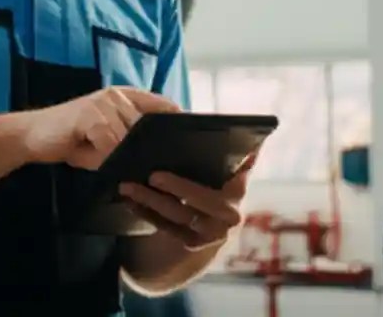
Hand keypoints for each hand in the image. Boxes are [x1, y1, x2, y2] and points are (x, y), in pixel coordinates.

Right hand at [22, 87, 179, 169]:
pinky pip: (110, 142)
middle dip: (147, 148)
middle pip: (147, 127)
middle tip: (139, 165)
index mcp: (126, 97)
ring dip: (121, 155)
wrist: (32, 136)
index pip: (163, 105)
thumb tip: (156, 158)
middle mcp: (117, 95)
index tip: (185, 142)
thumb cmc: (73, 141)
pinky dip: (106, 156)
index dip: (176, 120)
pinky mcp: (90, 114)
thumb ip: (130, 143)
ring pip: (129, 137)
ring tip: (105, 161)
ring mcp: (104, 102)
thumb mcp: (107, 141)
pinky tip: (95, 159)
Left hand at [119, 152, 257, 250]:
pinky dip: (145, 213)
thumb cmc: (216, 188)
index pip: (235, 175)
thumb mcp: (231, 176)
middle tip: (153, 175)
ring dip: (151, 200)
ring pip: (178, 215)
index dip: (227, 163)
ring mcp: (210, 232)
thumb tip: (254, 141)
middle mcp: (229, 215)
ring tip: (128, 186)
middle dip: (178, 187)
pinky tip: (129, 200)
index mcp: (239, 190)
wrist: (211, 227)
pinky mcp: (191, 242)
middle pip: (202, 199)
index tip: (206, 154)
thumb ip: (241, 160)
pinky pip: (165, 227)